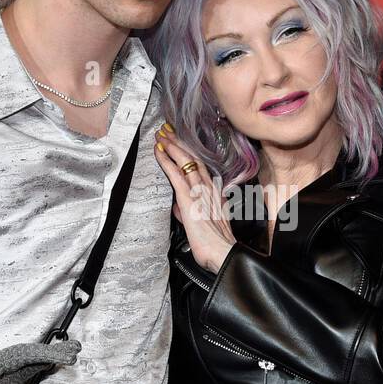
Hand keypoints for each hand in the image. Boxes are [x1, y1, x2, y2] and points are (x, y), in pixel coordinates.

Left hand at [153, 123, 235, 273]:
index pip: (199, 167)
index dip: (188, 153)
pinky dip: (166, 159)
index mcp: (213, 193)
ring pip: (184, 161)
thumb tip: (179, 208)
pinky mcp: (189, 198)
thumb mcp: (202, 225)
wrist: (223, 253)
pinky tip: (159, 149)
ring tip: (162, 133)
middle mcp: (208, 188)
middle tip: (168, 129)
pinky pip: (175, 173)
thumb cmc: (216, 244)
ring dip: (172, 145)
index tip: (178, 142)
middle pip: (193, 158)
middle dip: (179, 142)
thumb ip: (190, 213)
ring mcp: (199, 191)